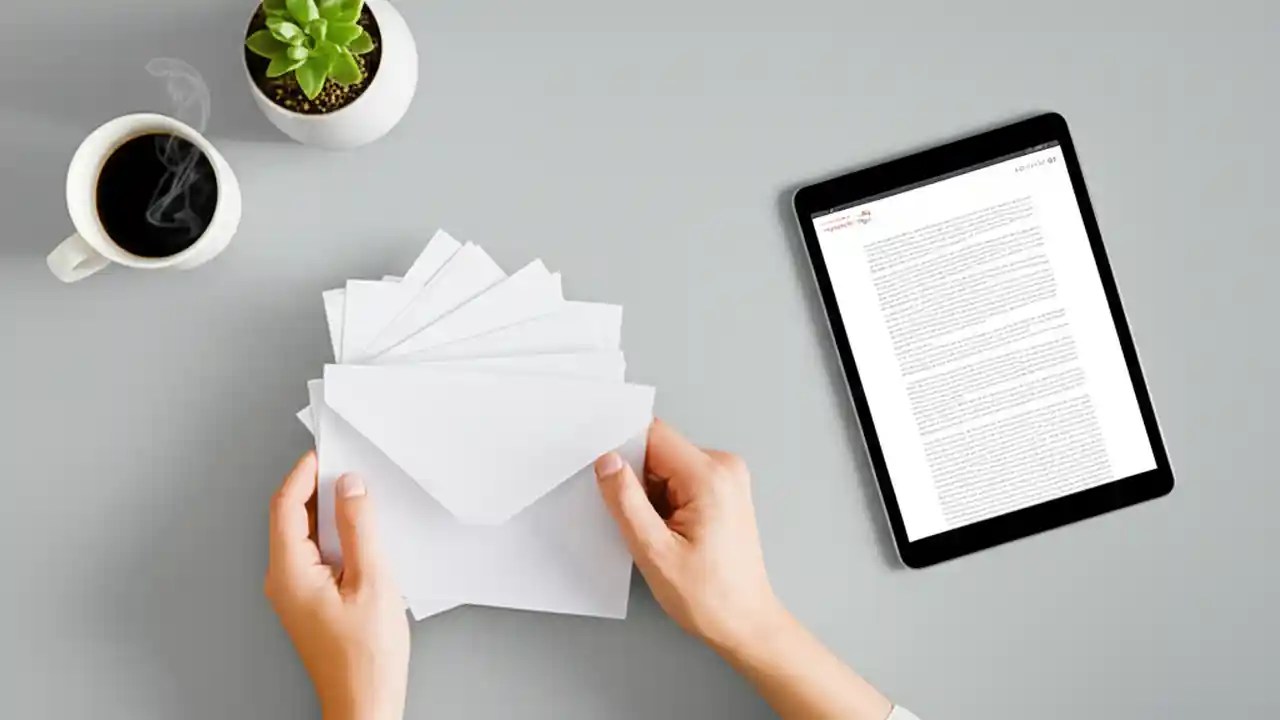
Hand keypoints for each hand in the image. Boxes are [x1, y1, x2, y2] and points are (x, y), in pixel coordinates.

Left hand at [264, 452, 409, 719]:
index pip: (287, 506)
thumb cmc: (367, 656)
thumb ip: (360, 528)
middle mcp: (283, 580)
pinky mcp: (309, 600)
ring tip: (358, 495)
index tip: (325, 453)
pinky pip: (315, 554)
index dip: (304, 474)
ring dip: (328, 511)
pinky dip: (334, 534)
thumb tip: (350, 487)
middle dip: (317, 487)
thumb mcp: (373, 580)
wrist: (365, 703)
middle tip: (347, 466)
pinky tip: (360, 533)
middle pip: (291, 517)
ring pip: (304, 535)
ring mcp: (294, 592)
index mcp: (290, 572)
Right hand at [593, 420, 785, 652]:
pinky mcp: (723, 491)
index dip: (622, 451)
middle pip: (659, 450)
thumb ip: (626, 501)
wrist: (746, 623)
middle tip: (636, 521)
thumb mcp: (654, 551)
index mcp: (710, 476)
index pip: (653, 435)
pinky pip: (680, 480)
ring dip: (650, 494)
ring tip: (657, 533)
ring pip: (666, 466)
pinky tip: (667, 532)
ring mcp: (726, 478)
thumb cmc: (710, 597)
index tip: (604, 475)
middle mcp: (724, 468)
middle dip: (636, 479)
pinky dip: (664, 501)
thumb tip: (607, 461)